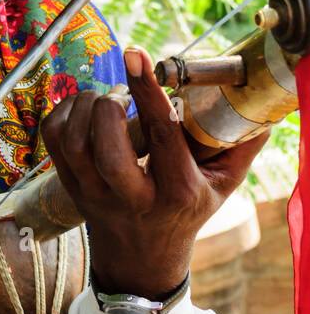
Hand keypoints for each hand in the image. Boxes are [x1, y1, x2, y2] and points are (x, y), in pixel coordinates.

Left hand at [39, 45, 269, 300]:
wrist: (142, 259)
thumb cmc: (186, 211)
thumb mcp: (222, 185)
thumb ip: (240, 146)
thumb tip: (260, 108)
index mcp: (176, 191)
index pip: (160, 135)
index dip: (147, 92)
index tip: (137, 54)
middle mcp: (132, 196)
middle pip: (107, 150)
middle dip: (108, 107)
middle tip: (119, 93)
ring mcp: (95, 195)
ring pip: (73, 146)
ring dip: (83, 107)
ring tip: (102, 97)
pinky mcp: (71, 189)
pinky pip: (53, 144)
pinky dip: (61, 115)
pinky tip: (81, 107)